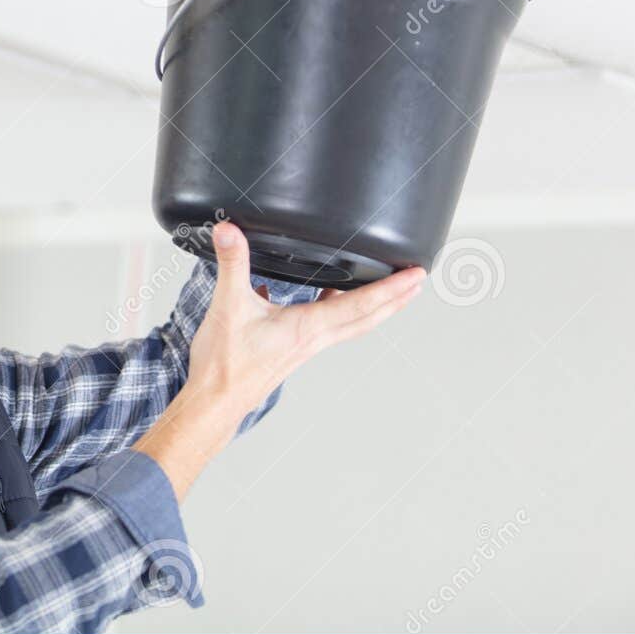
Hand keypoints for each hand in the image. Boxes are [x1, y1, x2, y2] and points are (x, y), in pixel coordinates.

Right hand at [187, 221, 425, 422]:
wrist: (215, 402)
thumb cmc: (225, 365)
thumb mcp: (227, 306)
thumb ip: (231, 263)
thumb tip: (230, 231)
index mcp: (307, 328)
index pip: (360, 305)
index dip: (391, 289)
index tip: (416, 276)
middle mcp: (314, 339)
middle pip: (368, 318)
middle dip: (396, 299)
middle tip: (419, 281)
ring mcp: (306, 346)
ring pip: (352, 324)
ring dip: (375, 307)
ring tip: (390, 291)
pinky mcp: (294, 350)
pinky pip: (330, 328)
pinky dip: (342, 311)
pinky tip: (328, 297)